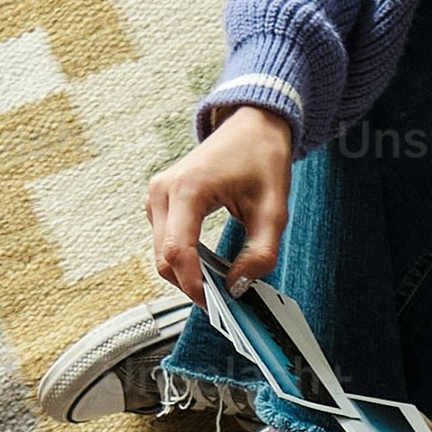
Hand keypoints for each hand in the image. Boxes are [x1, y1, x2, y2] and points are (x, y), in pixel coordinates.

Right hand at [144, 105, 298, 300]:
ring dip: (187, 273)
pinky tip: (210, 264)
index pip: (177, 252)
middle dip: (191, 284)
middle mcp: (163, 191)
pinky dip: (184, 259)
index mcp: (188, 190)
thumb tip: (238, 286)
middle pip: (164, 258)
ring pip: (162, 253)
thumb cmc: (262, 159)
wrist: (250, 126)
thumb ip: (261, 253)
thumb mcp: (274, 210)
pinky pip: (165, 241)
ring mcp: (156, 195)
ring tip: (221, 282)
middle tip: (224, 301)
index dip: (193, 285)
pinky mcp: (160, 201)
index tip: (217, 305)